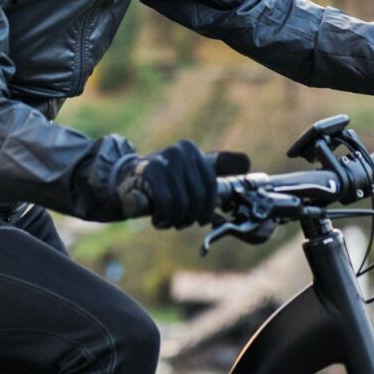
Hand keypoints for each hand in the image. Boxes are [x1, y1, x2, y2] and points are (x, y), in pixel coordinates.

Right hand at [115, 142, 249, 229]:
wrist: (126, 179)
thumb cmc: (165, 180)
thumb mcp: (191, 170)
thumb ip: (218, 166)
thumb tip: (247, 162)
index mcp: (191, 150)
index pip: (211, 187)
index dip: (207, 209)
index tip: (201, 220)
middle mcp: (180, 150)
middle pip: (198, 197)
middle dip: (190, 216)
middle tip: (180, 223)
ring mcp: (164, 159)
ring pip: (183, 203)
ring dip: (175, 219)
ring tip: (167, 220)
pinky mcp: (149, 171)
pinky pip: (167, 204)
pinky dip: (164, 218)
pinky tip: (158, 218)